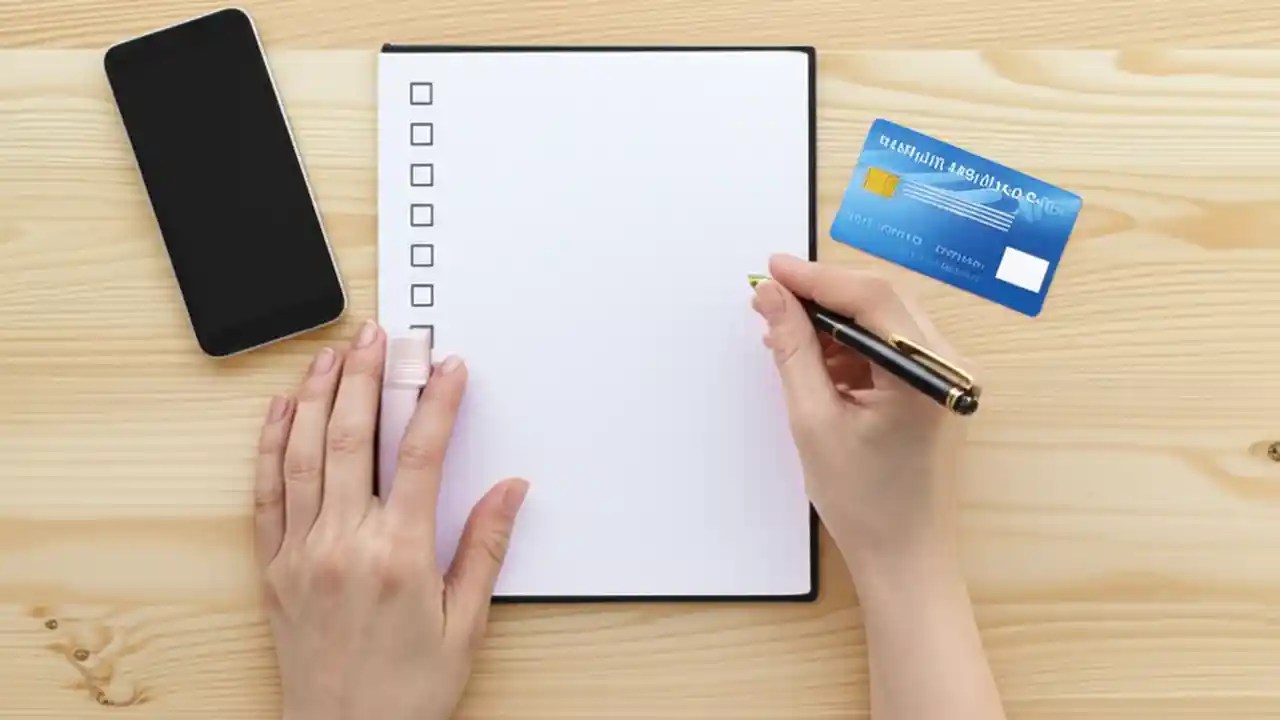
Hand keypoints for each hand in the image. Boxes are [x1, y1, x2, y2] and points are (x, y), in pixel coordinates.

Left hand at [254, 321, 528, 719]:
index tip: (449, 367)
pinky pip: (266, 492)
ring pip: (304, 453)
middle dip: (367, 376)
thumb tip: (509, 491)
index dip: (437, 402)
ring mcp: (302, 552)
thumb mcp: (466, 625)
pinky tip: (279, 411)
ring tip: (331, 353)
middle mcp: (344, 543)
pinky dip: (270, 446)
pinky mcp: (274, 567)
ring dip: (317, 395)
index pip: (419, 454)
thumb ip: (484, 549)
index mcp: (400, 554)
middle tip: (378, 336)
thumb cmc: (407, 691)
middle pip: (352, 437)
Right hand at [751, 255, 963, 576]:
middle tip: (771, 294)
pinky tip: (812, 360)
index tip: (772, 268)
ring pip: (883, 321)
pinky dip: (849, 347)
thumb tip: (771, 296)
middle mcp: (949, 364)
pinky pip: (888, 348)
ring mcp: (945, 376)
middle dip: (823, 294)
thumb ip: (793, 350)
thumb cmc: (864, 502)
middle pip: (881, 301)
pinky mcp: (934, 389)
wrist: (906, 559)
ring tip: (783, 333)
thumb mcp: (814, 421)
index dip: (816, 277)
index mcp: (926, 373)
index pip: (871, 298)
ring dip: (834, 322)